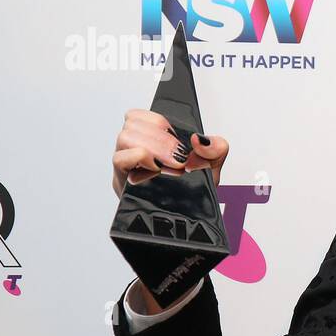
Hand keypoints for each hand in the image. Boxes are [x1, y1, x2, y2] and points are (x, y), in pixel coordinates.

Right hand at [112, 108, 229, 197]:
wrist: (192, 219)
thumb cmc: (195, 192)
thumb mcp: (213, 166)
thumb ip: (216, 148)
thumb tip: (199, 139)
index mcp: (152, 140)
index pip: (140, 115)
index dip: (159, 122)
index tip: (178, 140)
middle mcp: (135, 149)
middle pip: (132, 124)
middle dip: (161, 138)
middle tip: (179, 158)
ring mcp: (127, 165)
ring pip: (124, 137)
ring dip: (152, 147)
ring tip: (169, 165)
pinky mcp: (122, 182)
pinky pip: (119, 159)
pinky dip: (138, 158)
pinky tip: (155, 169)